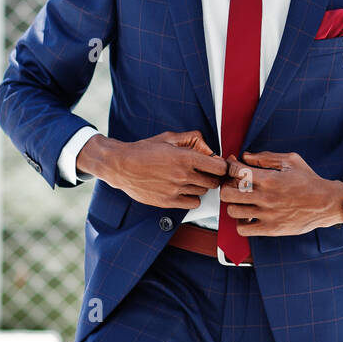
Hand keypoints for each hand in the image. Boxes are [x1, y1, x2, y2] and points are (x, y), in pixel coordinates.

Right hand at [89, 130, 226, 209]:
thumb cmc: (144, 150)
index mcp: (185, 157)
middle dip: (211, 176)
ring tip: (188, 179)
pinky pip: (193, 203)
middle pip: (213, 181)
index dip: (221, 166)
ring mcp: (176, 190)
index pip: (219, 167)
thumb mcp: (168, 138)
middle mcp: (183, 175)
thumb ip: (192, 139)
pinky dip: (192, 198)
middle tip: (203, 172)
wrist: (121, 166)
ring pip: (203, 192)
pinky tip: (184, 190)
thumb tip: (208, 146)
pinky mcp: (168, 202)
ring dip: (200, 186)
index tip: (216, 165)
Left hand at [219, 151, 342, 236]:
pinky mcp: (271, 229)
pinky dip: (241, 222)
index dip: (230, 167)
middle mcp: (266, 198)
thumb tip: (245, 156)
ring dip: (234, 204)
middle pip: (227, 193)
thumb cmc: (309, 180)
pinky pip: (243, 229)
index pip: (235, 171)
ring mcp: (267, 215)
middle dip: (227, 186)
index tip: (233, 167)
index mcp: (269, 179)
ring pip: (233, 211)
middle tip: (234, 185)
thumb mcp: (291, 160)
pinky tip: (249, 216)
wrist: (326, 203)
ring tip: (242, 201)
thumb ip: (266, 157)